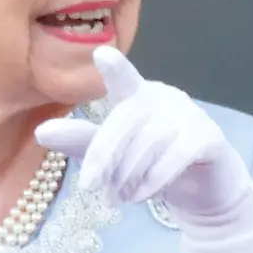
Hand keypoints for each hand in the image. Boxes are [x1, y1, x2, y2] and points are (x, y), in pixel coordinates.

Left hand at [34, 47, 252, 252]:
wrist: (205, 190)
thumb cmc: (153, 165)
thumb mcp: (114, 156)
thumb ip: (82, 143)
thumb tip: (42, 131)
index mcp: (138, 96)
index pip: (124, 80)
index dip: (116, 69)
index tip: (102, 54)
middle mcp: (165, 98)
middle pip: (126, 121)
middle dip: (103, 156)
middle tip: (91, 188)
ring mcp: (191, 115)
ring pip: (150, 142)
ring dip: (129, 175)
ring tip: (121, 197)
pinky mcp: (209, 137)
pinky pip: (177, 155)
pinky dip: (156, 178)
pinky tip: (145, 195)